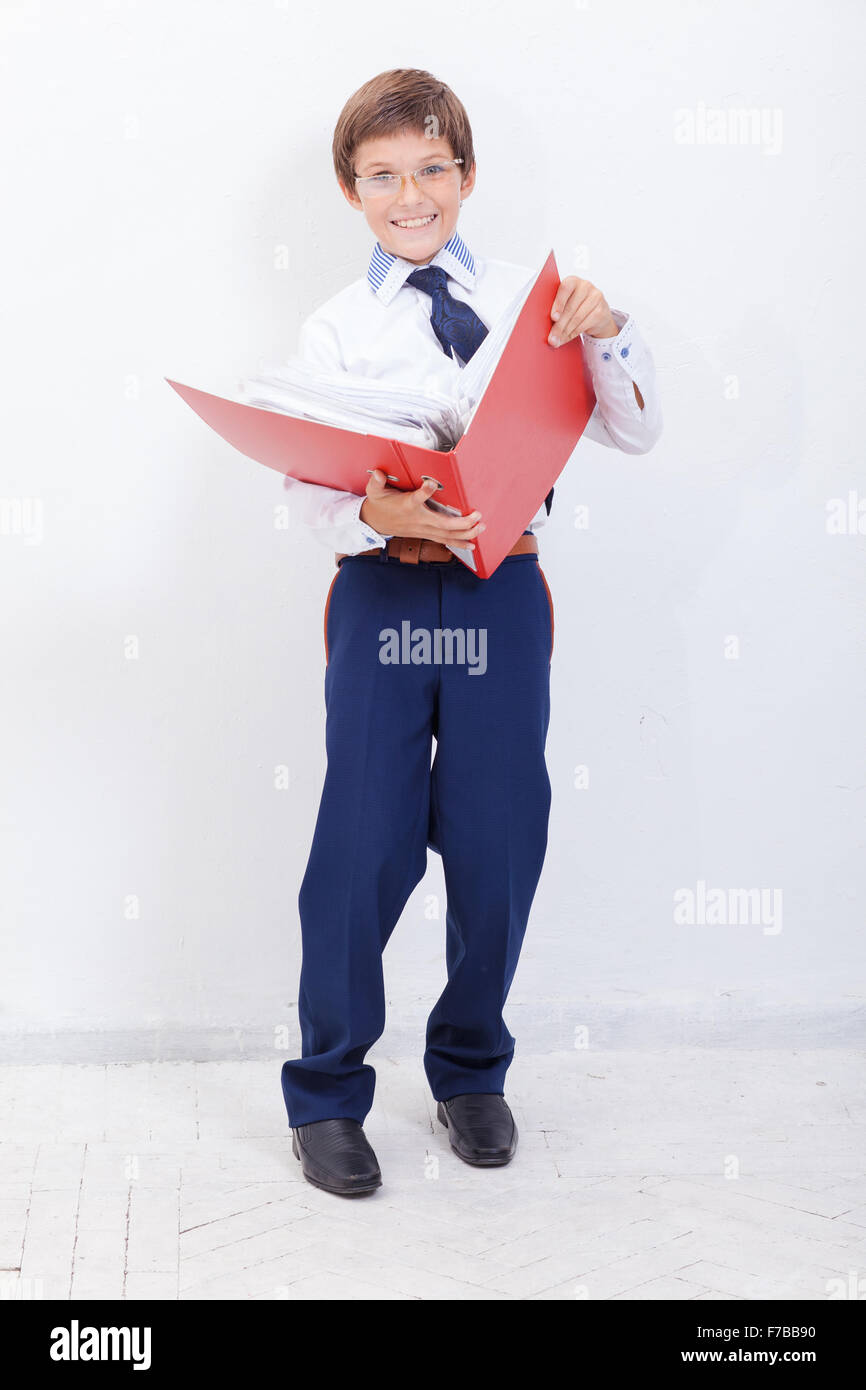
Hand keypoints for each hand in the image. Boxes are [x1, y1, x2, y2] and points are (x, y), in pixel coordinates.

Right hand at [360, 472, 485, 547]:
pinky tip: (471, 544)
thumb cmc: (379, 504)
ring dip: (465, 533)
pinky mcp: (425, 534)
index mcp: (407, 505)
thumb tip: (378, 473)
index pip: (416, 498)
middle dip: (462, 522)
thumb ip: (377, 481)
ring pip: (447, 535)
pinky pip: (444, 540)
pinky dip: (459, 543)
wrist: (374, 523)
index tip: (432, 484)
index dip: (424, 491)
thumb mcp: (375, 490)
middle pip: (442, 524)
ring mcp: (423, 529)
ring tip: (480, 528)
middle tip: (477, 516)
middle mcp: (418, 519)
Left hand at [548, 276, 617, 345]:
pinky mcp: (601, 310)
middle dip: (559, 326)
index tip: (553, 317)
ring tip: (556, 340)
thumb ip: (557, 308)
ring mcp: (595, 297)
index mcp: (573, 281)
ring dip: (565, 332)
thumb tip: (544, 326)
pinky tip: (566, 338)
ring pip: (576, 318)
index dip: (558, 303)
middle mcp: (585, 286)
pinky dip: (573, 334)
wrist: (598, 312)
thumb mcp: (566, 302)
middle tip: (551, 337)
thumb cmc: (577, 306)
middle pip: (570, 308)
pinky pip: (584, 325)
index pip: (565, 288)